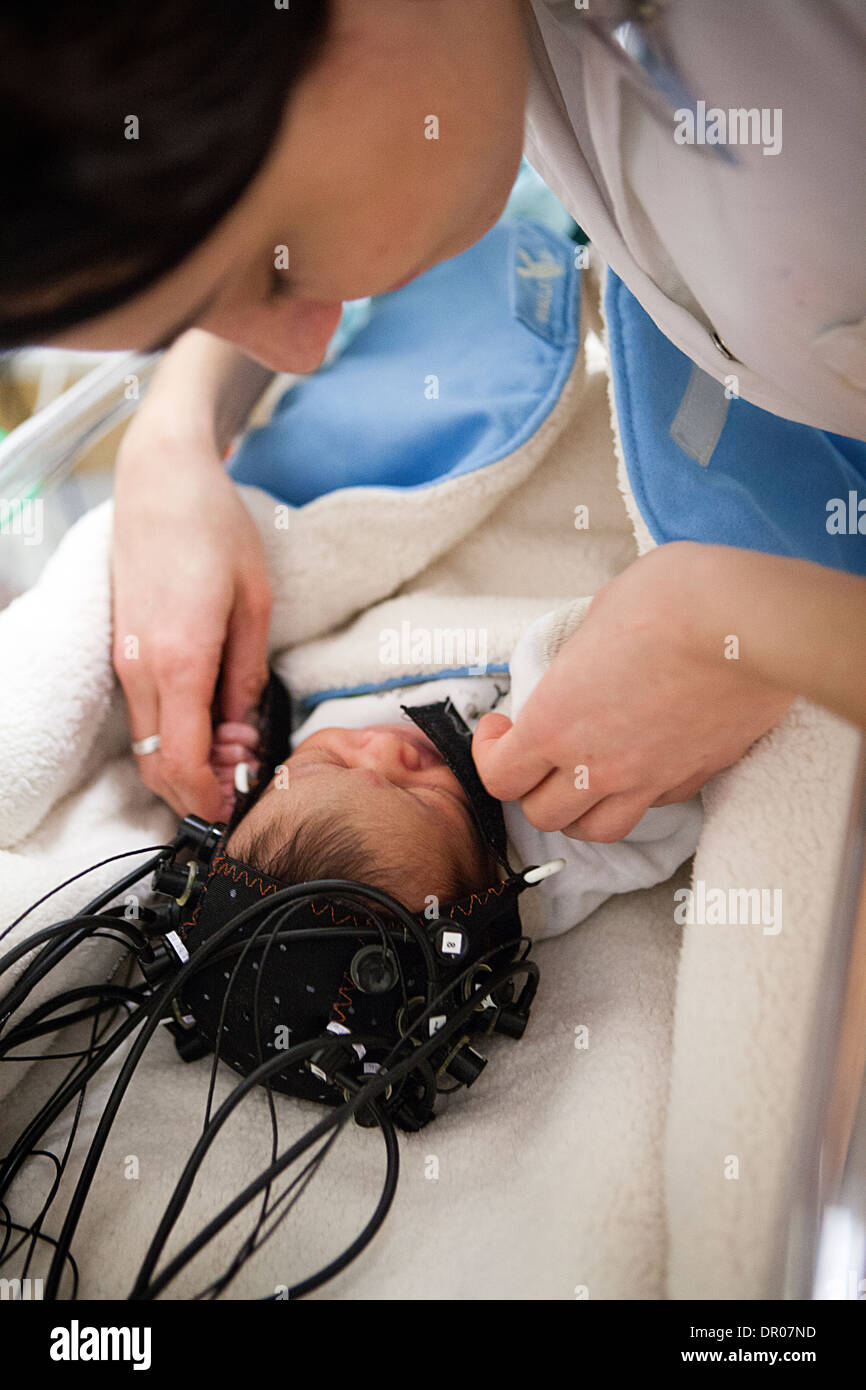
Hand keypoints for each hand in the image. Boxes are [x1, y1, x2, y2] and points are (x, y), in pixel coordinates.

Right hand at [111, 433, 271, 820]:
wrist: (161, 479)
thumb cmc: (216, 530)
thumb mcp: (255, 604)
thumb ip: (246, 676)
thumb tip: (243, 732)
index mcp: (180, 660)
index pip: (181, 761)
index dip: (209, 797)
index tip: (239, 805)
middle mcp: (141, 668)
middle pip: (155, 764)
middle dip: (198, 791)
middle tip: (243, 781)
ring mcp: (126, 659)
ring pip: (145, 743)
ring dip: (185, 763)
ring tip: (234, 747)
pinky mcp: (122, 648)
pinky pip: (143, 713)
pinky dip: (172, 733)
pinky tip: (212, 718)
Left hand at [472, 544, 794, 841]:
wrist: (749, 624)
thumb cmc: (673, 602)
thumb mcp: (599, 614)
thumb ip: (579, 656)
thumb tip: (581, 662)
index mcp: (557, 720)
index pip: (500, 776)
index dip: (490, 755)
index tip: (500, 730)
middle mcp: (598, 764)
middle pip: (543, 815)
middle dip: (530, 789)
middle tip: (537, 755)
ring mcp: (649, 779)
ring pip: (597, 829)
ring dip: (579, 810)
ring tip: (581, 778)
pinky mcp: (695, 777)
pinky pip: (651, 806)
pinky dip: (636, 795)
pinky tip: (639, 760)